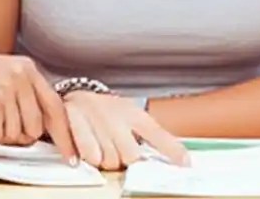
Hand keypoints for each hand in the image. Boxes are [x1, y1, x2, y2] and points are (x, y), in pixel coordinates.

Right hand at [0, 30, 76, 161]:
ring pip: (15, 136)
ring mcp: (8, 88)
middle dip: (15, 136)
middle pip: (35, 129)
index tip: (71, 156)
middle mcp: (22, 75)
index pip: (56, 108)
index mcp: (26, 68)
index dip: (65, 136)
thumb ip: (19, 100)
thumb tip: (37, 133)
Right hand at [64, 91, 189, 170]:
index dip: (172, 150)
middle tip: (119, 153)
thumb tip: (181, 158)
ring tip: (101, 149)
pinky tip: (86, 155)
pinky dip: (87, 159)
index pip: (156, 133)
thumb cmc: (109, 112)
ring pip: (107, 159)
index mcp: (133, 114)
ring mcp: (95, 119)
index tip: (185, 163)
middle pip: (129, 155)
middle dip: (124, 160)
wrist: (77, 97)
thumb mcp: (134, 117)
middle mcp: (116, 116)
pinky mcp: (75, 122)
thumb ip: (154, 137)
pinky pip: (86, 153)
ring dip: (104, 160)